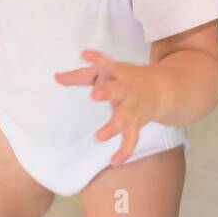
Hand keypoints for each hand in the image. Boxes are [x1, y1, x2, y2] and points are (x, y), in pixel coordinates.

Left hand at [54, 50, 161, 165]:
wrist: (162, 88)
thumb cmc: (125, 78)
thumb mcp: (105, 72)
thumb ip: (80, 76)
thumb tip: (55, 77)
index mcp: (117, 74)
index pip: (107, 64)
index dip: (97, 59)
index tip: (86, 54)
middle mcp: (126, 91)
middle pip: (118, 91)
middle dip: (107, 92)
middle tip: (94, 94)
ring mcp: (133, 108)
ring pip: (125, 118)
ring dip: (113, 127)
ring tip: (99, 137)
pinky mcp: (137, 123)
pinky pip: (132, 139)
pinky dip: (125, 151)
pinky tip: (113, 162)